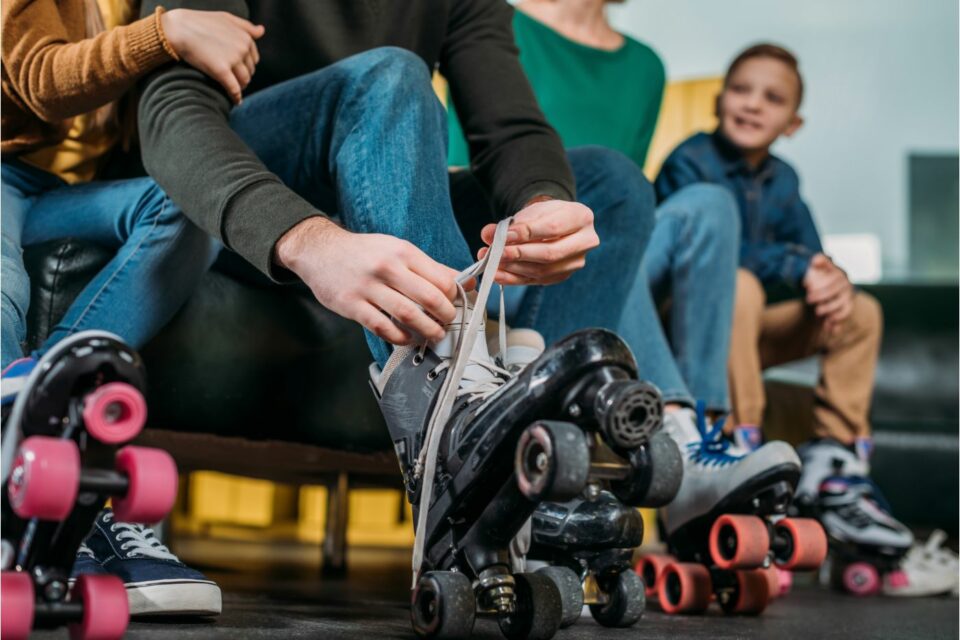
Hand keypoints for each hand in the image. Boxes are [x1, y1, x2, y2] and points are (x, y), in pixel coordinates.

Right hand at [161, 10, 264, 104]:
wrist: (179, 28)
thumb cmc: (201, 22)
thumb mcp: (226, 18)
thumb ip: (245, 26)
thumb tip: (262, 31)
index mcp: (245, 38)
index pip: (253, 59)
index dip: (246, 66)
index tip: (238, 69)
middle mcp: (242, 48)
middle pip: (249, 71)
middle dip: (243, 76)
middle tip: (234, 80)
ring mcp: (232, 60)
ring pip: (244, 81)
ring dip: (240, 87)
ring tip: (234, 89)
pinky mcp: (221, 71)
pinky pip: (234, 89)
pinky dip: (236, 97)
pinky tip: (236, 101)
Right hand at [274, 218, 459, 344]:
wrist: (319, 250)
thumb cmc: (364, 252)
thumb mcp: (397, 249)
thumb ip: (430, 267)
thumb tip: (465, 280)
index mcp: (402, 252)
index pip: (441, 278)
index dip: (454, 296)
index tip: (456, 304)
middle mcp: (387, 268)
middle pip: (429, 298)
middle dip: (446, 316)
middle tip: (448, 323)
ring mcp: (368, 287)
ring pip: (408, 315)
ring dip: (427, 330)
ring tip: (434, 335)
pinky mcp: (352, 305)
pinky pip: (383, 327)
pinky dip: (400, 337)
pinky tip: (407, 338)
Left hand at [477, 198, 598, 285]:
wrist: (555, 225)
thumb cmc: (544, 215)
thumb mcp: (530, 212)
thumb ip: (510, 223)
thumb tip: (488, 234)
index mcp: (582, 217)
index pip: (553, 228)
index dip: (527, 233)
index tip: (503, 235)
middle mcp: (585, 242)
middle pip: (551, 253)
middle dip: (520, 254)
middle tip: (496, 253)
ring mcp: (575, 263)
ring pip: (543, 270)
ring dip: (514, 268)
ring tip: (491, 262)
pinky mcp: (562, 276)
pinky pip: (536, 281)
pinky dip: (513, 279)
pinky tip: (496, 274)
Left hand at [803, 253, 853, 333]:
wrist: (829, 286)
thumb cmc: (821, 275)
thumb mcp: (819, 266)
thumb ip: (819, 261)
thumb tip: (815, 261)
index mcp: (838, 273)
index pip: (831, 277)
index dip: (818, 280)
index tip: (804, 285)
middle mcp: (845, 284)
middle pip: (834, 290)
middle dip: (821, 295)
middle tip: (808, 300)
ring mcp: (848, 296)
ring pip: (842, 305)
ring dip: (830, 310)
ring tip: (817, 313)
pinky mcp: (848, 307)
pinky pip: (845, 315)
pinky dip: (837, 323)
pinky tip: (828, 328)